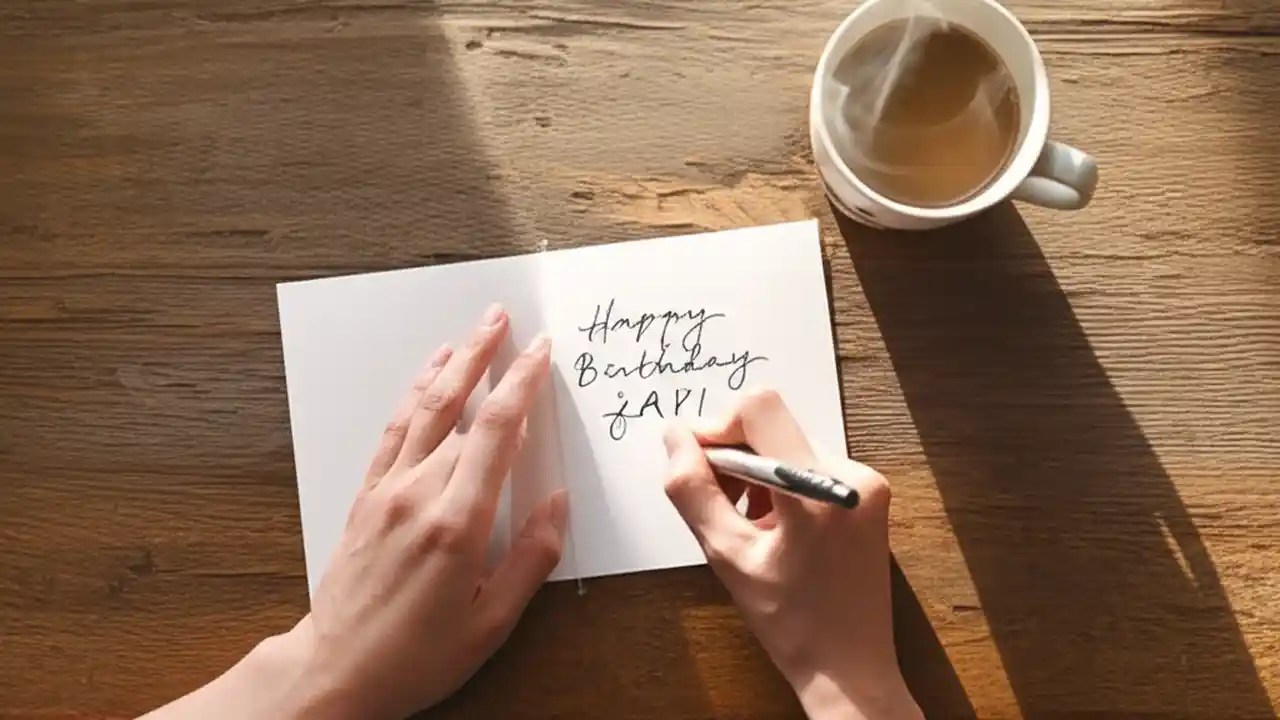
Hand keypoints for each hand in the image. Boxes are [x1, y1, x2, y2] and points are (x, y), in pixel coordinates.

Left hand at [144, 304, 567, 719]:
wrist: (337, 670)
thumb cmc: (418, 656)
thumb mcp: (492, 622)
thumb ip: (532, 557)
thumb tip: (558, 503)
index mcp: (458, 525)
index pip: (497, 434)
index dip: (522, 385)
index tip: (542, 352)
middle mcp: (419, 496)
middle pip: (465, 413)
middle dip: (495, 365)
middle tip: (518, 325)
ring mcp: (388, 492)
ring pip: (426, 410)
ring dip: (455, 363)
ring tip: (479, 327)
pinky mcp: (367, 497)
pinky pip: (394, 431)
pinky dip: (415, 394)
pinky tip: (432, 373)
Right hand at [662, 389, 920, 719]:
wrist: (848, 666)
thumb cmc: (790, 622)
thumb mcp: (727, 555)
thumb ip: (693, 490)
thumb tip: (674, 439)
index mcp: (817, 487)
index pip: (759, 408)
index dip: (717, 426)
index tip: (695, 461)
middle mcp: (851, 475)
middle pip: (773, 426)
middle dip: (733, 456)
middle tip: (716, 502)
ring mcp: (865, 483)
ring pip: (789, 444)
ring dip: (755, 473)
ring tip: (746, 523)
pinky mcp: (869, 493)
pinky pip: (810, 464)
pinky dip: (781, 484)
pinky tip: (773, 526)